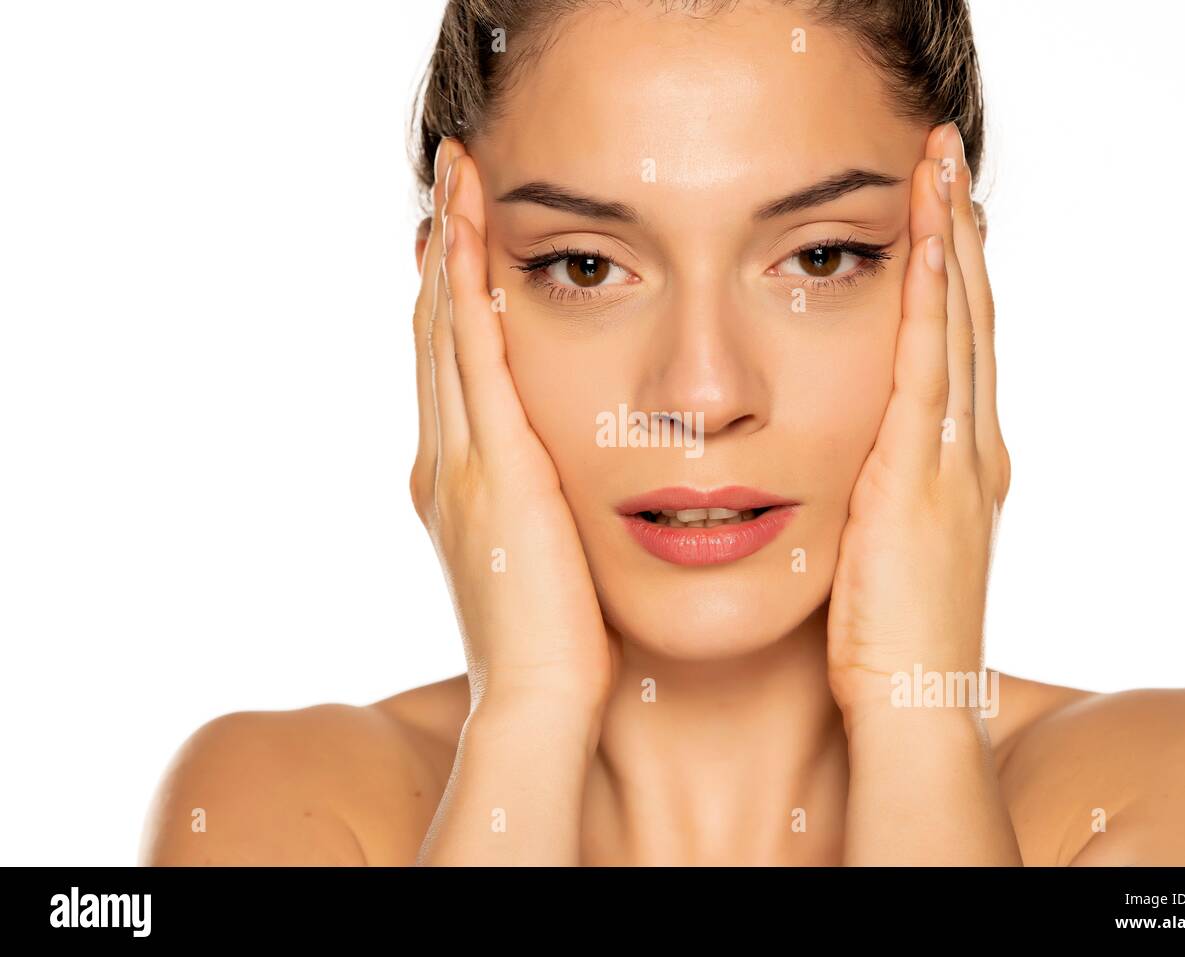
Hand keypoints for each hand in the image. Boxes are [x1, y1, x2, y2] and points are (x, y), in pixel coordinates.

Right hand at [410, 139, 617, 715]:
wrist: (538, 698)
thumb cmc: (557, 644)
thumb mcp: (540, 559)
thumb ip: (540, 511)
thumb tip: (559, 485)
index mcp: (459, 481)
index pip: (452, 369)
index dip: (451, 301)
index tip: (463, 240)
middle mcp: (445, 458)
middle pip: (437, 333)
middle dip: (444, 255)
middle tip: (450, 183)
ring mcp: (459, 458)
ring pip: (446, 329)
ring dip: (451, 249)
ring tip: (458, 177)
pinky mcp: (491, 463)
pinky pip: (473, 351)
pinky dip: (467, 286)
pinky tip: (471, 229)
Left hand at [826, 123, 1010, 712]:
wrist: (911, 702)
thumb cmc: (886, 641)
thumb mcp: (886, 549)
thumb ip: (877, 495)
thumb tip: (846, 465)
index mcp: (960, 466)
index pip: (960, 347)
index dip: (954, 275)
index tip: (939, 215)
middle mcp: (971, 450)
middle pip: (971, 317)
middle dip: (959, 234)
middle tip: (946, 162)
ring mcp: (956, 459)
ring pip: (961, 325)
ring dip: (950, 240)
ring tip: (940, 166)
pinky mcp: (923, 476)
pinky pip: (930, 368)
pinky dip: (933, 302)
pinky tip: (925, 243)